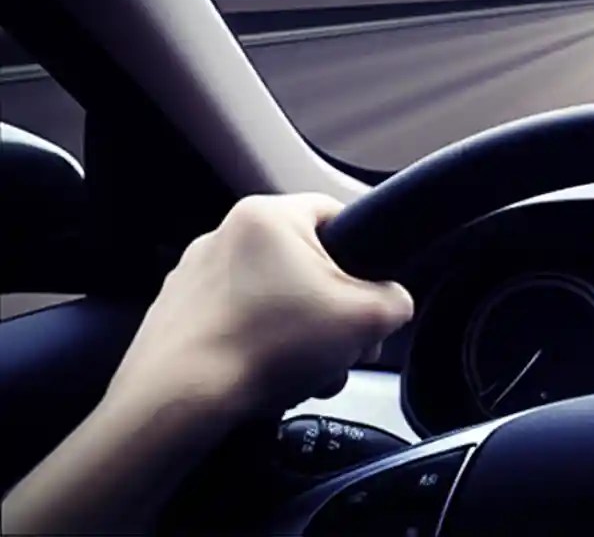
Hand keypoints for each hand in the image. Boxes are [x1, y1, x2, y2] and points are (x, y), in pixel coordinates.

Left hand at [107, 192, 413, 417]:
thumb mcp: (365, 319)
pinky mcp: (176, 312)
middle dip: (331, 312)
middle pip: (307, 266)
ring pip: (274, 299)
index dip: (365, 257)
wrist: (181, 400)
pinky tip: (264, 379)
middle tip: (340, 350)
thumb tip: (390, 302)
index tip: (367, 298)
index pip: (339, 215)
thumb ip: (395, 300)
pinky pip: (237, 321)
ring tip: (302, 374)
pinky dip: (258, 347)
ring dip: (298, 336)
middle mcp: (224, 233)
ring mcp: (193, 273)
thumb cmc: (268, 347)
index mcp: (268, 215)